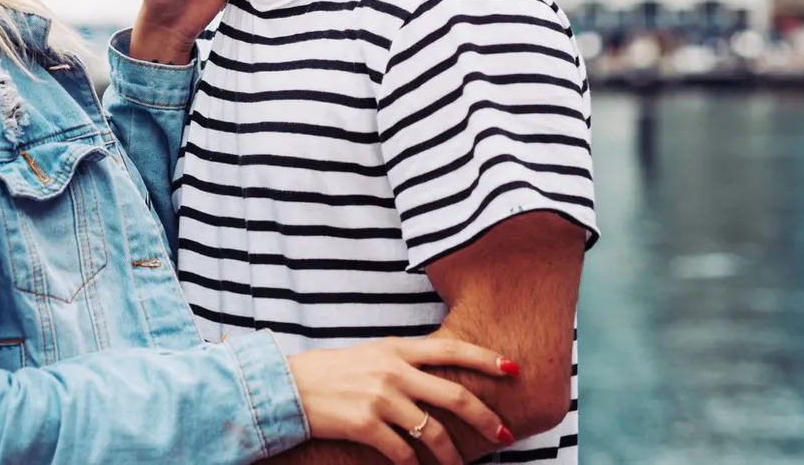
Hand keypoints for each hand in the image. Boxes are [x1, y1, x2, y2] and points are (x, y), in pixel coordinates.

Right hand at [287, 338, 517, 464]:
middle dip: (485, 418)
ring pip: (433, 432)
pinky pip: (403, 453)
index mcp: (397, 349)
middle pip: (454, 395)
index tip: (513, 368)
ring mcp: (380, 398)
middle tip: (502, 435)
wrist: (289, 386)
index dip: (485, 358)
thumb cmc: (333, 372)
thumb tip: (440, 376)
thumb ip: (404, 363)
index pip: (451, 349)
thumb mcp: (372, 356)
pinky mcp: (365, 424)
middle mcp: (393, 371)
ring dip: (451, 455)